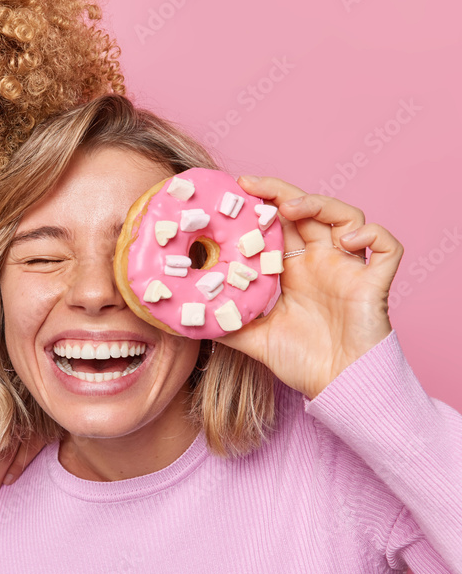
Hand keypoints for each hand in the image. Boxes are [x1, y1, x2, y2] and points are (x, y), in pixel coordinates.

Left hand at [222, 176, 402, 398]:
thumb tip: (187, 316)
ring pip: (346, 217)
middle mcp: (322, 262)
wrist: (337, 387)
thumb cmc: (301, 362)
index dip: (261, 207)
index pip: (278, 226)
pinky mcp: (375, 281)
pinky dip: (372, 234)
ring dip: (321, 204)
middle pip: (307, 211)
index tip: (234, 194)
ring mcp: (349, 268)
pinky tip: (348, 239)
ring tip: (292, 208)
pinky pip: (387, 246)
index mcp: (293, 270)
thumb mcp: (252, 338)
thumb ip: (225, 322)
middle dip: (280, 192)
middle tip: (250, 186)